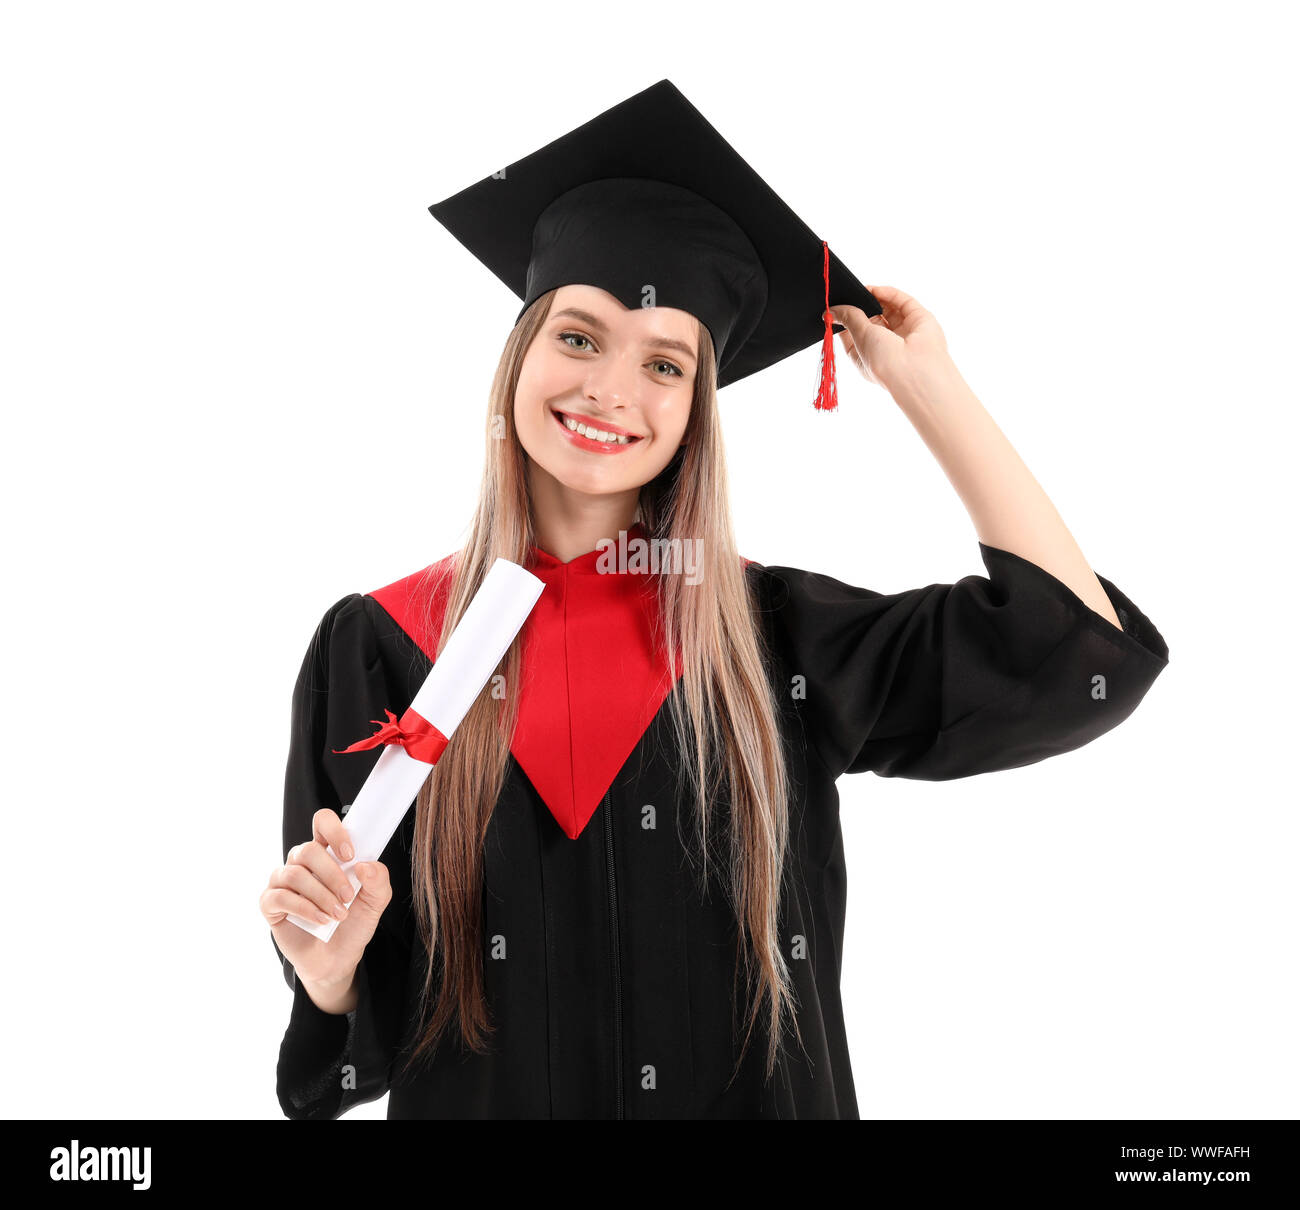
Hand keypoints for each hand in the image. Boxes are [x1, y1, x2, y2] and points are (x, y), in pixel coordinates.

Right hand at [260, 807, 392, 990]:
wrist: (338, 959)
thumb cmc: (353, 924)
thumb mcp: (375, 902)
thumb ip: (378, 880)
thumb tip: (365, 864)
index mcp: (327, 853)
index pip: (322, 822)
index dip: (334, 831)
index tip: (349, 854)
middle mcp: (302, 863)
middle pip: (307, 850)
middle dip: (331, 874)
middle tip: (348, 896)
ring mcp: (283, 882)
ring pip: (295, 874)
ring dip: (321, 895)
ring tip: (338, 914)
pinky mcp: (270, 904)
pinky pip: (280, 897)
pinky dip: (304, 909)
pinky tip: (321, 920)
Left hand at [830, 285, 950, 393]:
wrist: (915, 370)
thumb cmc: (885, 364)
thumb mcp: (860, 337)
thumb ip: (848, 318)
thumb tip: (832, 310)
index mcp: (871, 357)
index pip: (855, 336)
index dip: (846, 322)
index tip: (833, 310)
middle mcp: (889, 346)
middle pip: (873, 320)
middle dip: (861, 307)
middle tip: (847, 294)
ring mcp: (906, 332)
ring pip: (890, 309)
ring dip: (875, 298)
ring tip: (861, 289)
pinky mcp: (920, 320)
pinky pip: (903, 303)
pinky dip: (889, 294)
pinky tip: (875, 289)